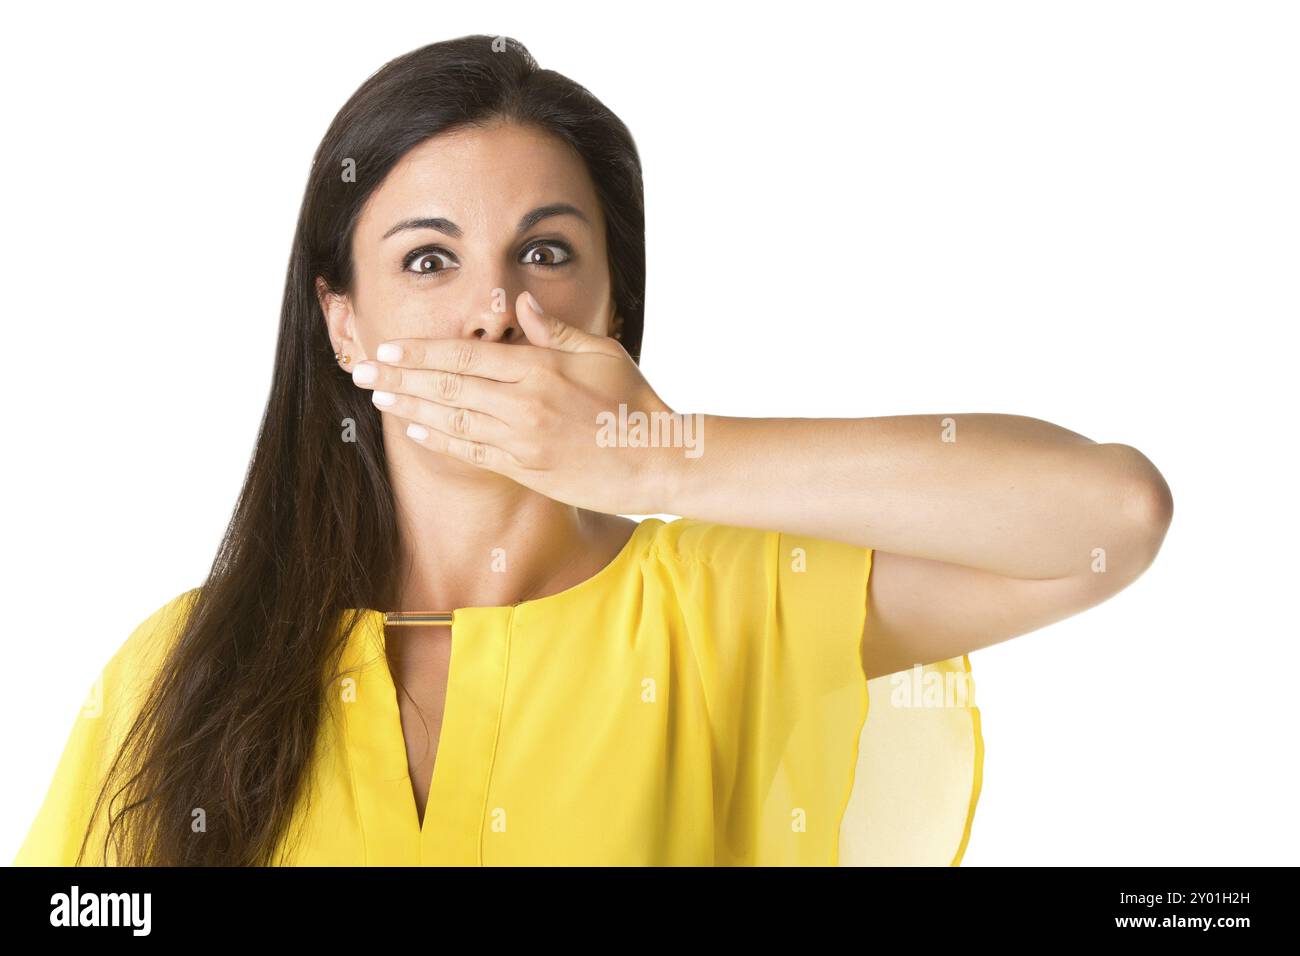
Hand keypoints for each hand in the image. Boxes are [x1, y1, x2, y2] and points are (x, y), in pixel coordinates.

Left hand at [352, 292, 678, 514]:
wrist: (657, 457)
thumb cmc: (634, 400)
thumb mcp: (601, 352)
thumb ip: (554, 330)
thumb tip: (519, 303)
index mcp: (539, 367)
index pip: (465, 354)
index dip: (420, 351)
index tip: (388, 348)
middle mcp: (524, 402)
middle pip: (447, 385)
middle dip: (400, 376)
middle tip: (362, 370)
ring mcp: (523, 439)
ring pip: (452, 420)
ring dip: (411, 407)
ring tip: (379, 397)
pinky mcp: (527, 470)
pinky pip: (473, 452)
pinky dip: (441, 441)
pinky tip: (415, 430)